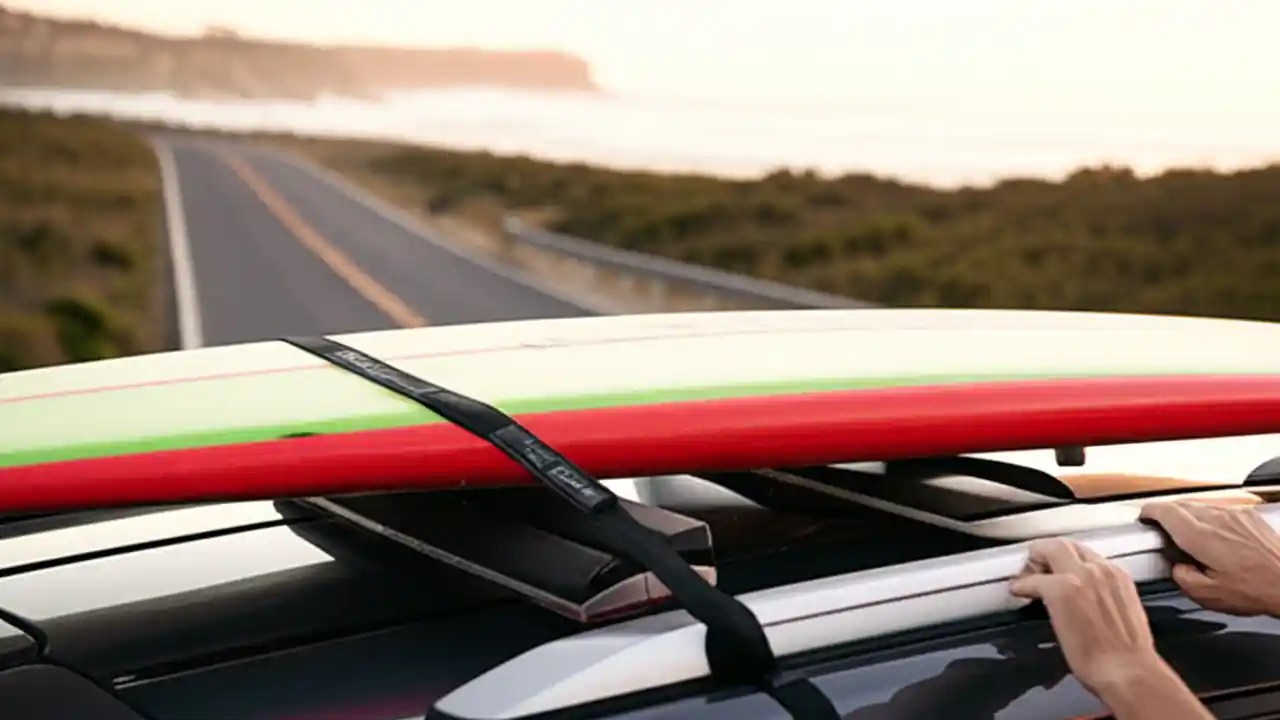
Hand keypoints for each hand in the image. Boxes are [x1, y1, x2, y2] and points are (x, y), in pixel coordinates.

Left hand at [1010, 539, 1210, 719]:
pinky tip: (1019, 591)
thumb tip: (1088, 600)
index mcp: (1117, 576)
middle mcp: (1100, 570)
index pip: (1085, 553)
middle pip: (1065, 544)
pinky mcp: (1060, 590)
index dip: (1067, 561)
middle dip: (1046, 553)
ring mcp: (1080, 577)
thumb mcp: (1122, 613)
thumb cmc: (1127, 656)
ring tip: (1027, 578)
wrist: (1128, 672)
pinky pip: (1032, 579)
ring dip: (1034, 563)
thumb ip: (1105, 597)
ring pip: (1049, 549)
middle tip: (1036, 569)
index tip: (1057, 571)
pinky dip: (1022, 584)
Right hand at [1141, 502, 1279, 616]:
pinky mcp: (1249, 516)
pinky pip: (1220, 510)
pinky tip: (1217, 538)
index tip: (1144, 517)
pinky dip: (1210, 519)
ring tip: (1192, 538)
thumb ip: (1181, 577)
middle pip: (1180, 505)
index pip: (1165, 510)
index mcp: (1201, 536)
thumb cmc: (1259, 589)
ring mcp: (1235, 514)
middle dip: (1167, 515)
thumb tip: (1176, 568)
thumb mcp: (1208, 596)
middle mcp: (1217, 519)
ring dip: (1189, 517)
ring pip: (1200, 505)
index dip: (1149, 512)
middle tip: (1164, 531)